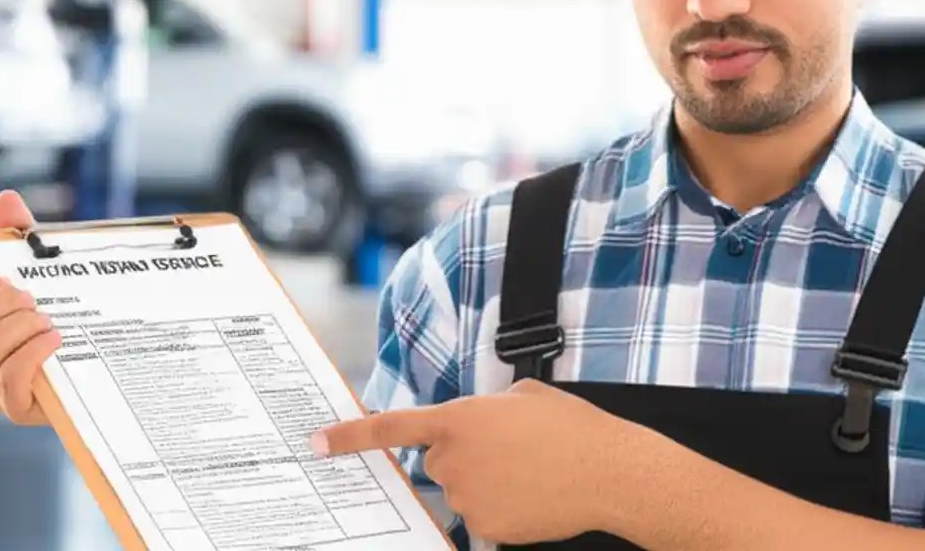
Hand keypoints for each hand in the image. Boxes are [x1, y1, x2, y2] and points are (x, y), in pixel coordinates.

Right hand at [0, 190, 61, 424]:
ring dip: (19, 328)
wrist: (106, 375)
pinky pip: (11, 378)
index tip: (5, 279)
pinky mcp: (19, 408)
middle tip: (33, 299)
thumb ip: (23, 239)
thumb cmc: (69, 322)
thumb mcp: (49, 278)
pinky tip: (57, 339)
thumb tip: (7, 198)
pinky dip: (33, 352)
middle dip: (0, 306)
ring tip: (48, 320)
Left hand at [313, 379, 636, 543]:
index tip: (317, 444)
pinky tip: (533, 494)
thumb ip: (485, 407)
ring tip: (531, 469)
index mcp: (457, 419)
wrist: (607, 472)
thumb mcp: (523, 396)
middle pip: (438, 460)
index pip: (390, 427)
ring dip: (487, 479)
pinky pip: (482, 514)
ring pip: (463, 488)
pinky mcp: (486, 528)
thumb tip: (480, 423)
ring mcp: (468, 497)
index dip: (349, 437)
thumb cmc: (570, 427)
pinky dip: (503, 506)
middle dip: (464, 454)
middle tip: (511, 449)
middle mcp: (453, 460)